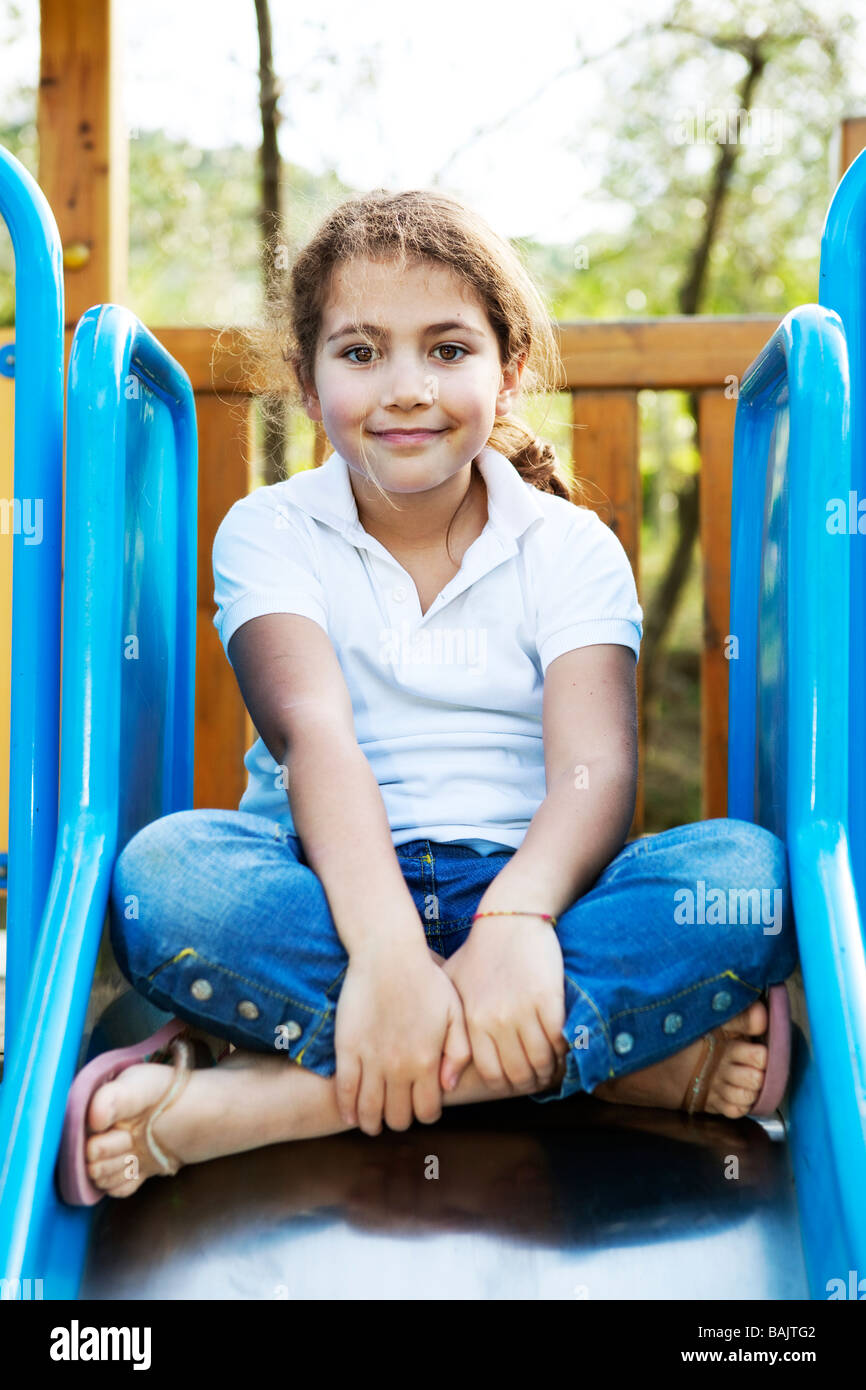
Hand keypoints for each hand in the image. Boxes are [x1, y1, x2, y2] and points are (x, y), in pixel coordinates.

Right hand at [334, 939, 471, 1134]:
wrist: (388, 954)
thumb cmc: (426, 979)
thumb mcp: (455, 1012)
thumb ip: (458, 1051)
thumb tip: (449, 1086)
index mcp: (427, 1060)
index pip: (427, 1111)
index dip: (426, 1115)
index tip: (423, 1107)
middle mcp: (399, 1067)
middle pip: (398, 1117)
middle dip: (400, 1120)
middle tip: (399, 1113)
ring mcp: (371, 1060)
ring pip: (369, 1111)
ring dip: (372, 1123)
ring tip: (374, 1123)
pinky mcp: (347, 1049)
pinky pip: (345, 1091)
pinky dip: (347, 1108)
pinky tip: (350, 1114)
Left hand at [440, 916, 567, 1092]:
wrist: (509, 918)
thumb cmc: (479, 954)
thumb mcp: (452, 990)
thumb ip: (449, 1033)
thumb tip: (445, 1084)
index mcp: (472, 1021)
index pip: (493, 1075)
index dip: (509, 1085)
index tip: (520, 1080)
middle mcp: (495, 1020)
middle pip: (520, 1073)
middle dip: (533, 1081)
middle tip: (541, 1076)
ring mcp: (522, 1009)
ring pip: (543, 1060)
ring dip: (552, 1068)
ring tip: (555, 1063)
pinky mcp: (548, 997)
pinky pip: (560, 1039)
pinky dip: (566, 1048)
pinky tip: (565, 1044)